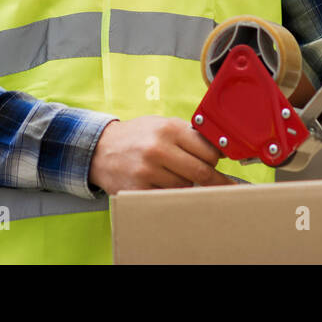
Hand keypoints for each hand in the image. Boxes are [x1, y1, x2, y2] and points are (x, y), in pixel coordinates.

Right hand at [88, 116, 239, 194]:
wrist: (101, 149)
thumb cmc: (138, 136)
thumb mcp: (162, 124)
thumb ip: (189, 134)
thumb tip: (220, 151)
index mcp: (168, 129)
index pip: (208, 151)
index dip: (216, 160)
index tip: (218, 164)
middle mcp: (158, 148)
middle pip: (201, 172)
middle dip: (213, 179)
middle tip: (218, 183)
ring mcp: (147, 171)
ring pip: (186, 187)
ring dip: (187, 185)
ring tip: (174, 175)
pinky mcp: (139, 190)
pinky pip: (168, 197)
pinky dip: (171, 194)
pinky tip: (164, 185)